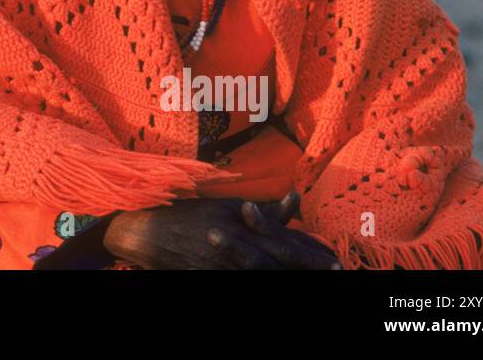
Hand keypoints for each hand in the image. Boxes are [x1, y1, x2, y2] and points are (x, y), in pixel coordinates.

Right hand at [103, 190, 341, 268]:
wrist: (148, 231)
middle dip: (307, 266)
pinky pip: (240, 282)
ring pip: (262, 273)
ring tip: (312, 279)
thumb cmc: (188, 213)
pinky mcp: (209, 277)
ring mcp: (222, 265)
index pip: (283, 238)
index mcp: (240, 222)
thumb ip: (262, 209)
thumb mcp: (225, 205)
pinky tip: (274, 284)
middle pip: (279, 260)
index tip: (334, 259)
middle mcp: (235, 244)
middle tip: (334, 272)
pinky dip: (259, 281)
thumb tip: (295, 198)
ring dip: (288, 275)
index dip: (310, 251)